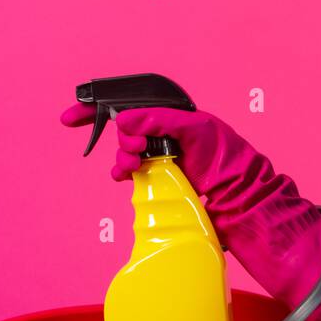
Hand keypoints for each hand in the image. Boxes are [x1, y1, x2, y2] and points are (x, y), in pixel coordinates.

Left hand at [59, 101, 320, 320]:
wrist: (250, 205)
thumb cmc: (218, 204)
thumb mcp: (171, 191)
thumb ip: (150, 175)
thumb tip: (123, 173)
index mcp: (171, 141)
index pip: (131, 121)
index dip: (98, 117)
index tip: (70, 119)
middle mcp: (178, 128)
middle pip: (130, 114)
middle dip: (101, 122)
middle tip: (82, 130)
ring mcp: (189, 125)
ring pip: (139, 119)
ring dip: (125, 141)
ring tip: (127, 164)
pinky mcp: (197, 127)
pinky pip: (159, 118)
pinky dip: (140, 126)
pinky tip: (131, 146)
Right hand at [60, 102, 256, 192]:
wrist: (236, 188)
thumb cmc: (224, 152)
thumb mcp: (194, 127)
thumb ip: (158, 120)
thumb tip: (123, 121)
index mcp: (168, 112)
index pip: (127, 102)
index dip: (96, 107)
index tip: (70, 118)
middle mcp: (160, 129)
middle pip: (121, 128)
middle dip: (120, 138)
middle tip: (136, 148)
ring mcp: (158, 150)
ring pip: (124, 150)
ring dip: (123, 157)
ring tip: (137, 164)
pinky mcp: (157, 172)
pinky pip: (129, 169)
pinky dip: (123, 171)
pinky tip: (130, 174)